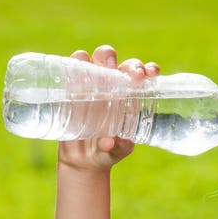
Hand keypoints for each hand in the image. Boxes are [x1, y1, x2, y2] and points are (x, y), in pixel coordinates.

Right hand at [57, 44, 159, 171]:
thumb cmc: (107, 152)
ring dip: (98, 58)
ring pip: (93, 60)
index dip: (145, 68)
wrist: (81, 160)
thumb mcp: (116, 152)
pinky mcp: (69, 90)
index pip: (138, 73)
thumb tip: (108, 143)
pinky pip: (70, 70)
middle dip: (124, 62)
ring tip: (102, 68)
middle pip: (117, 62)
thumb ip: (118, 148)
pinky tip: (76, 70)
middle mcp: (108, 85)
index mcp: (127, 94)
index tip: (148, 74)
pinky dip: (74, 65)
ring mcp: (88, 86)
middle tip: (131, 74)